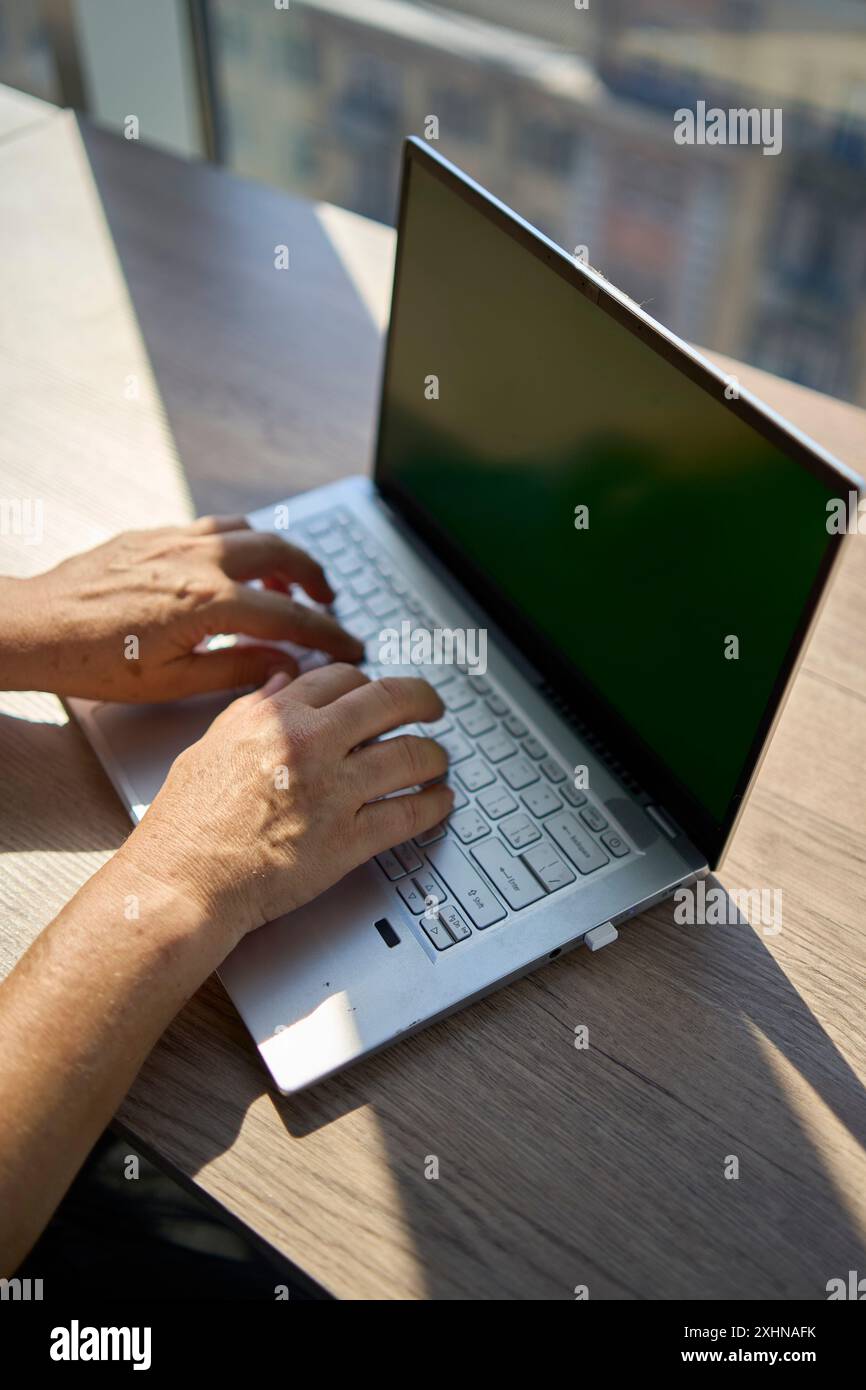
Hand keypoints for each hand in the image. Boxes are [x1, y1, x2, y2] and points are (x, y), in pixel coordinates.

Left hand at [0, 515, 362, 700]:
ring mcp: (177, 540)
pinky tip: (237, 566)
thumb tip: (284, 666)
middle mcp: (199, 561)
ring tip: (286, 584)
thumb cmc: (94, 661)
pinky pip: (216, 526)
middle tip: (329, 602)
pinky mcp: (156, 534)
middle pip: (283, 555)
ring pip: (251, 532)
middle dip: (316, 578)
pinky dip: (242, 542)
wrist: (37, 628)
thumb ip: (239, 670)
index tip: (350, 643)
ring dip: (279, 555)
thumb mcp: (174, 683)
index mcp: (209, 603)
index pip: (290, 617)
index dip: (328, 633)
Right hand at [124, 664, 453, 941]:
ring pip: (411, 756)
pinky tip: (439, 802)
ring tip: (439, 760)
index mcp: (275, 718)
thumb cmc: (186, 824)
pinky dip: (434, 806)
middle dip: (423, 700)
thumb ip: (251, 711)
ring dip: (435, 756)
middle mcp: (310, 745)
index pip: (343, 678)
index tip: (379, 693)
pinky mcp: (347, 841)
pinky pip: (408, 815)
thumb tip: (282, 684)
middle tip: (433, 707)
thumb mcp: (210, 747)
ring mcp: (333, 792)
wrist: (182, 882)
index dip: (369, 684)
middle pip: (391, 702)